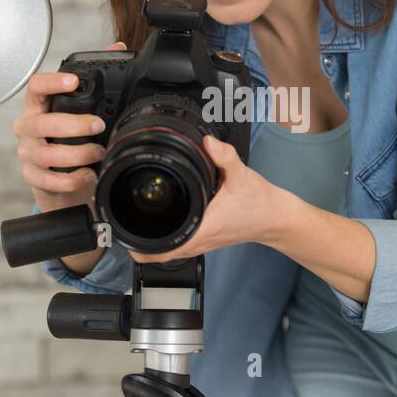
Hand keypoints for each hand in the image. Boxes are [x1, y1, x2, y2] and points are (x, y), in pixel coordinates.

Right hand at [14, 41, 125, 212]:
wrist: (57, 174)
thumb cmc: (67, 136)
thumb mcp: (79, 107)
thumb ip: (96, 78)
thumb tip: (117, 48)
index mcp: (38, 105)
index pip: (36, 87)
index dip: (52, 82)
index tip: (74, 81)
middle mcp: (28, 127)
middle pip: (42, 123)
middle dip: (73, 125)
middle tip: (99, 126)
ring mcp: (28, 153)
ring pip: (46, 153)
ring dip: (77, 154)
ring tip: (99, 152)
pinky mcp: (33, 176)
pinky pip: (48, 179)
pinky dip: (70, 179)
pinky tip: (87, 174)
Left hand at [125, 134, 287, 263]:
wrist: (276, 218)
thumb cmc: (260, 203)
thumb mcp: (241, 175)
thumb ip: (224, 156)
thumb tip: (207, 141)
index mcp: (203, 228)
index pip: (163, 250)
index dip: (139, 248)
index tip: (123, 238)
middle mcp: (200, 241)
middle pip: (160, 255)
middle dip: (138, 245)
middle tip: (120, 228)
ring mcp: (203, 243)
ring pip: (170, 252)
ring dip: (151, 244)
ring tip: (134, 227)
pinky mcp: (208, 239)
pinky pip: (180, 245)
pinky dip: (166, 240)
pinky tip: (162, 225)